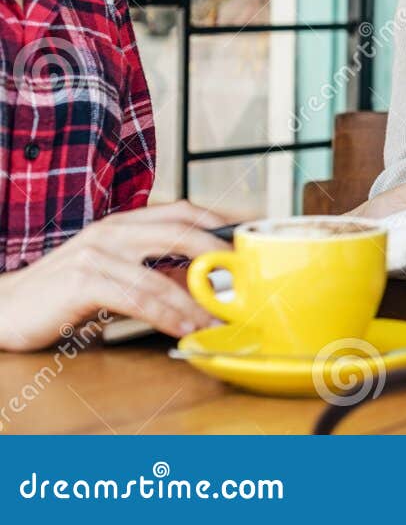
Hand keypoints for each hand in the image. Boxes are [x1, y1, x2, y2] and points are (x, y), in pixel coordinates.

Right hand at [0, 201, 234, 351]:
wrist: (4, 309)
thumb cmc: (62, 294)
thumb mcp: (116, 276)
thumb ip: (156, 274)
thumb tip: (203, 282)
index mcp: (122, 224)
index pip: (181, 210)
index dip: (219, 221)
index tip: (250, 237)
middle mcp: (112, 231)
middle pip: (180, 230)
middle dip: (218, 252)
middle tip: (246, 275)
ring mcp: (96, 254)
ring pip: (161, 273)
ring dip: (195, 299)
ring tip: (219, 317)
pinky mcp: (82, 282)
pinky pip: (136, 298)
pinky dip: (165, 314)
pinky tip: (183, 328)